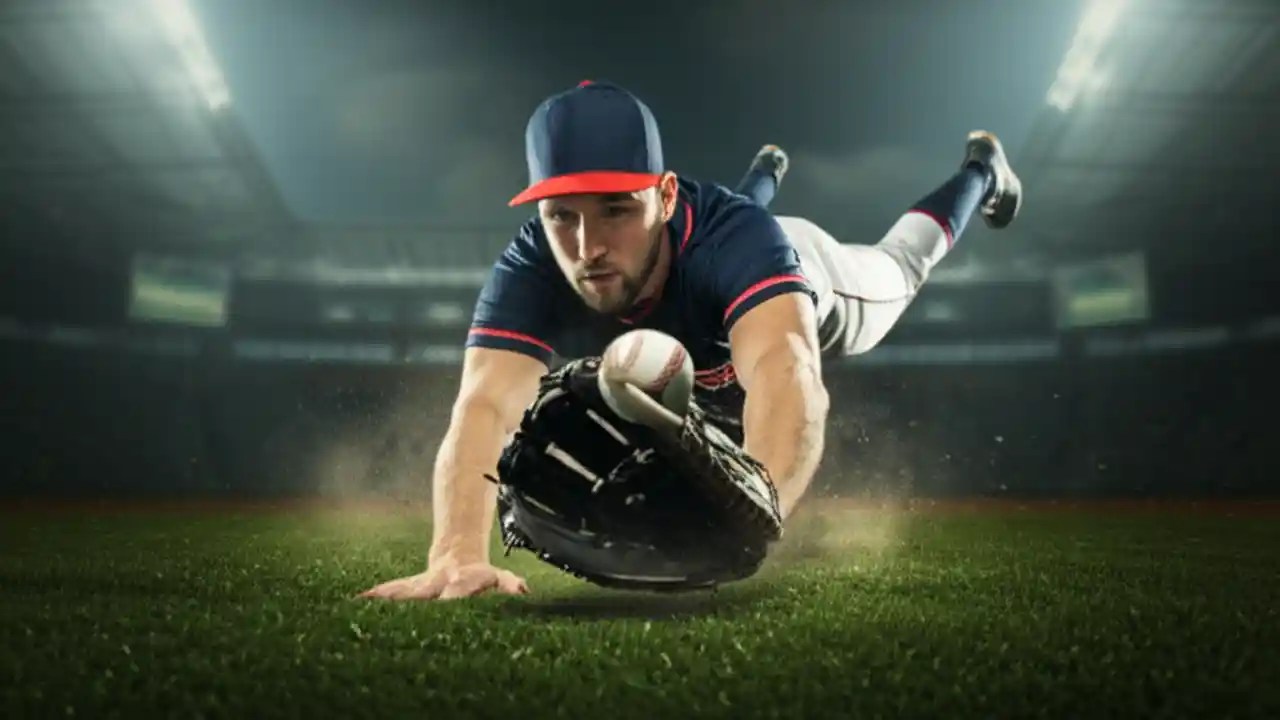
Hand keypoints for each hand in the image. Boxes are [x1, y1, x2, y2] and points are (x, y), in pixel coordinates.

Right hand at [359, 561, 529, 600]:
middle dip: (410, 601)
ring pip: (402, 591)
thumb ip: (510, 583)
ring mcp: (422, 585)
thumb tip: (523, 589)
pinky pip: (392, 592)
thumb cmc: (482, 576)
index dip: (452, 597)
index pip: (455, 593)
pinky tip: (358, 602)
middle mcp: (437, 584)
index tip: (445, 599)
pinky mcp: (409, 587)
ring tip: (366, 602)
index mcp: (459, 584)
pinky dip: (377, 596)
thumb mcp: (499, 577)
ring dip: (386, 598)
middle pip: (422, 594)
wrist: (458, 555)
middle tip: (393, 611)